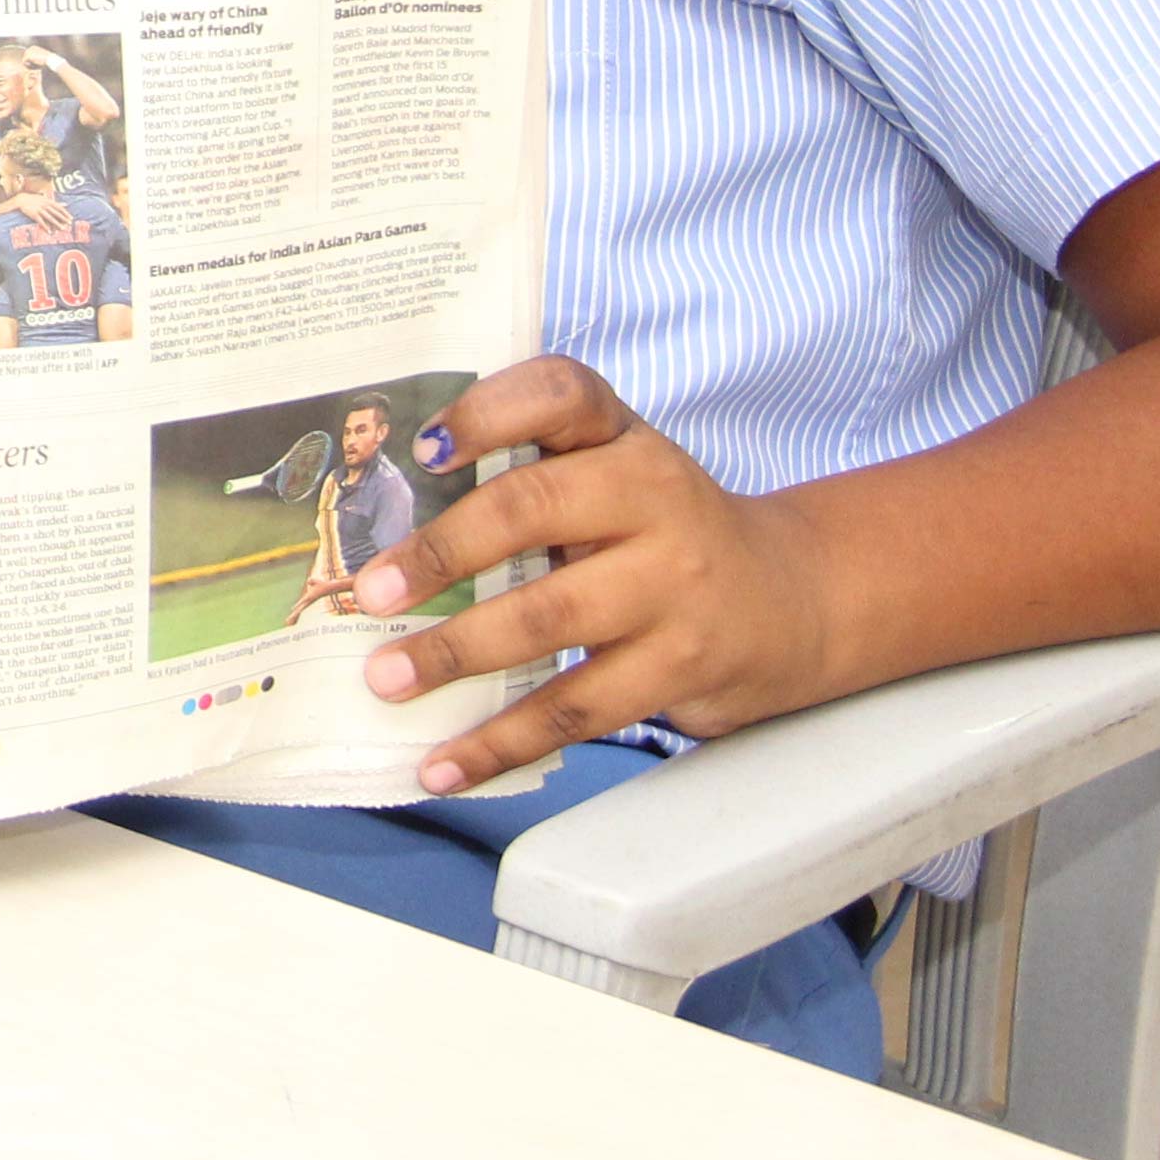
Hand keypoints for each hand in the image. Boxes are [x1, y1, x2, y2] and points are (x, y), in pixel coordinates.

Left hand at [341, 358, 849, 794]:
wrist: (789, 601)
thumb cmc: (658, 531)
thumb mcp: (610, 474)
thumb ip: (523, 472)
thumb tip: (379, 521)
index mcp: (622, 437)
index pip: (560, 394)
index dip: (488, 412)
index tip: (423, 446)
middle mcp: (653, 497)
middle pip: (534, 507)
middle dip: (442, 551)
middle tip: (369, 590)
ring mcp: (672, 586)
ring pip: (549, 617)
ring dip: (455, 653)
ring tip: (385, 679)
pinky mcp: (679, 666)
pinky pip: (577, 708)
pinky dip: (501, 742)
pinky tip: (441, 766)